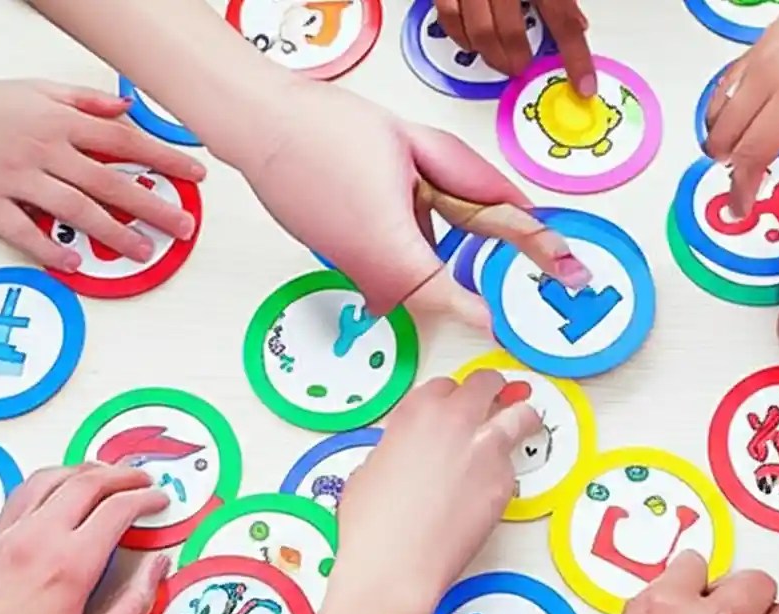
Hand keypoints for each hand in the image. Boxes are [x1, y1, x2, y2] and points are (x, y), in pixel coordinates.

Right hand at [0, 79, 204, 270]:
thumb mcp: (37, 91)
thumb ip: (85, 101)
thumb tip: (126, 110)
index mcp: (60, 124)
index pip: (124, 142)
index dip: (164, 159)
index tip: (194, 174)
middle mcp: (44, 152)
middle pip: (110, 182)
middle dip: (152, 206)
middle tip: (181, 225)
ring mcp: (17, 179)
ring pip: (75, 209)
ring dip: (113, 232)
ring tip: (142, 250)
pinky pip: (23, 230)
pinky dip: (48, 249)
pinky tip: (73, 262)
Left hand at [0, 464, 168, 613]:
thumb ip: (132, 607)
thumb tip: (156, 572)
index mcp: (67, 567)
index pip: (117, 508)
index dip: (146, 499)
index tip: (159, 500)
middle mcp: (34, 544)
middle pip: (84, 482)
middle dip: (121, 475)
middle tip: (141, 479)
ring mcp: (5, 541)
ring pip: (48, 479)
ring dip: (82, 470)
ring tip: (103, 474)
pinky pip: (21, 496)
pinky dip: (49, 483)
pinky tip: (58, 492)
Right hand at [221, 78, 584, 325]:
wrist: (261, 124)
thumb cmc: (324, 129)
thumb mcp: (414, 143)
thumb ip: (471, 178)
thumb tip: (518, 204)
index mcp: (388, 245)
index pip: (441, 293)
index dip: (470, 310)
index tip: (493, 323)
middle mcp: (366, 268)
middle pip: (428, 289)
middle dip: (456, 274)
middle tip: (500, 255)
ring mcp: (347, 266)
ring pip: (406, 276)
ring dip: (422, 246)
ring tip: (401, 185)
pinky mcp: (337, 257)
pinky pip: (383, 263)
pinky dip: (398, 239)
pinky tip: (382, 192)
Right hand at [332, 372, 539, 604]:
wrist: (395, 563)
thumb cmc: (374, 525)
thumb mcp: (371, 467)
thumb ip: (401, 445)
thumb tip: (412, 451)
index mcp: (417, 411)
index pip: (446, 385)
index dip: (452, 397)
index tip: (455, 406)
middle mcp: (455, 421)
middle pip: (487, 383)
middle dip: (491, 391)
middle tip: (494, 399)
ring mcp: (485, 449)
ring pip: (521, 414)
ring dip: (520, 417)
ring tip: (522, 423)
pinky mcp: (505, 481)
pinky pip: (512, 465)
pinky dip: (505, 471)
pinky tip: (488, 489)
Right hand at [436, 0, 595, 94]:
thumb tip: (575, 21)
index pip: (562, 20)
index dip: (575, 57)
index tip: (583, 83)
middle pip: (511, 31)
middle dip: (519, 59)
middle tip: (525, 66)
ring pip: (479, 32)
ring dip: (493, 56)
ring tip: (503, 61)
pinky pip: (449, 17)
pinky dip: (462, 38)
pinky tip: (473, 43)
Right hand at [702, 0, 778, 215]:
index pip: (751, 154)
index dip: (742, 187)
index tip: (742, 206)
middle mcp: (769, 74)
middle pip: (724, 137)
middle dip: (729, 168)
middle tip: (745, 188)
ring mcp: (758, 57)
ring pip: (716, 110)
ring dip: (722, 140)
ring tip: (742, 156)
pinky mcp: (757, 44)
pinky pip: (724, 85)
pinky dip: (723, 111)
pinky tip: (742, 120)